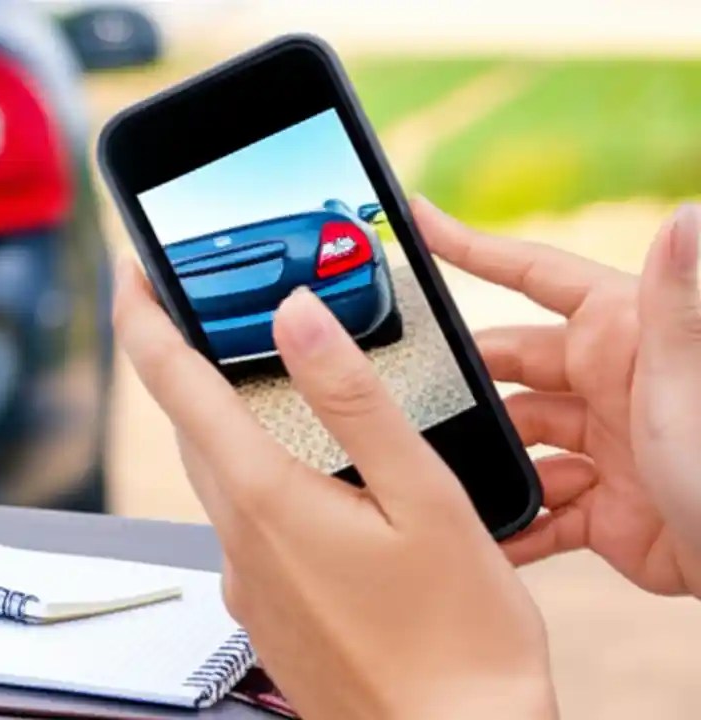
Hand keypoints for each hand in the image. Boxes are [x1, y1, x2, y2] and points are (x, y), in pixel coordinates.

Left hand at [114, 264, 556, 719]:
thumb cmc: (458, 635)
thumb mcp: (423, 497)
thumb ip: (353, 399)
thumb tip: (297, 314)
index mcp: (266, 498)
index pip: (175, 383)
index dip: (143, 316)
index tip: (132, 269)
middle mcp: (237, 541)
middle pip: (190, 427)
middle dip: (186, 362)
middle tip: (205, 310)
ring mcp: (246, 582)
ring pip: (216, 477)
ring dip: (225, 422)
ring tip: (265, 383)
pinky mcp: (264, 612)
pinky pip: (244, 526)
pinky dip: (258, 481)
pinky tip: (313, 484)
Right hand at [415, 198, 700, 597]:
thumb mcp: (689, 383)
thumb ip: (674, 302)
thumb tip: (685, 214)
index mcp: (626, 335)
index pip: (536, 276)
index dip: (473, 246)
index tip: (418, 219)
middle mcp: (610, 382)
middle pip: (509, 367)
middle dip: (464, 384)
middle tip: (407, 396)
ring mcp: (604, 446)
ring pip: (516, 442)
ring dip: (488, 465)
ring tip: (449, 478)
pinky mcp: (605, 508)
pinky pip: (541, 509)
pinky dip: (514, 525)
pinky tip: (487, 536)